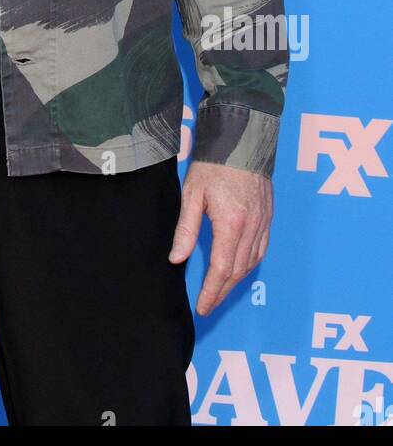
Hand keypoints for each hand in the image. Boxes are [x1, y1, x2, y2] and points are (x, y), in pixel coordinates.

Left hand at [168, 161, 271, 315]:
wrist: (241, 139)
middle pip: (237, 271)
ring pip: (252, 263)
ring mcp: (263, 222)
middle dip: (222, 292)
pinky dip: (249, 265)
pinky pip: (261, 249)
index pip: (221, 268)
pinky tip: (238, 268)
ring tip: (219, 290)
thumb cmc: (214, 164)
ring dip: (236, 281)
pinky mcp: (268, 216)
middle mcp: (251, 227)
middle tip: (208, 305)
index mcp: (231, 223)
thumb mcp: (192, 194)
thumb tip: (177, 258)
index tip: (203, 306)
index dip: (212, 291)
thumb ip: (186, 229)